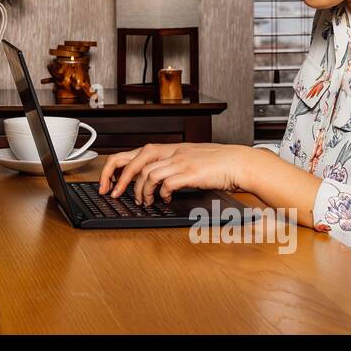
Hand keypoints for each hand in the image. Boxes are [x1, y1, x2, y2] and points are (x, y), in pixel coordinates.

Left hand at [97, 143, 252, 206]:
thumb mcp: (191, 160)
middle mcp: (174, 152)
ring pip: (148, 174)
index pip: (136, 153)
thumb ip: (173, 166)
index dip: (118, 167)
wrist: (240, 163)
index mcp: (172, 149)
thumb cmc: (218, 164)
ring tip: (144, 201)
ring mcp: (182, 162)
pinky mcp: (191, 173)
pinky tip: (166, 199)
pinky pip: (167, 183)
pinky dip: (162, 194)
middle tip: (114, 193)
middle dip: (120, 178)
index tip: (110, 183)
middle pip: (136, 160)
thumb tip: (156, 182)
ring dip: (142, 191)